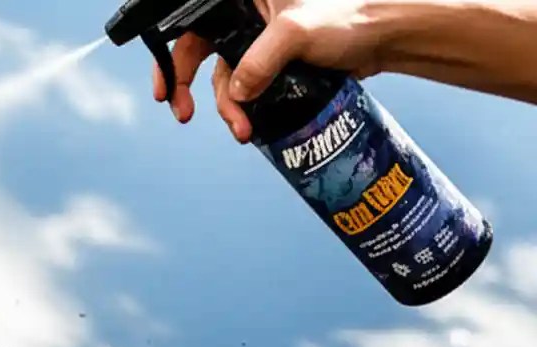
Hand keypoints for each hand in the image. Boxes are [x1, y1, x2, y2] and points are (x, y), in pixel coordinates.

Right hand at [152, 0, 388, 142]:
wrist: (384, 38)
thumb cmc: (349, 16)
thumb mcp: (297, 32)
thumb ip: (260, 59)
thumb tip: (236, 92)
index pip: (191, 18)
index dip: (171, 51)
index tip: (164, 86)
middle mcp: (244, 13)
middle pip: (197, 50)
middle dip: (188, 86)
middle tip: (184, 113)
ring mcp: (256, 39)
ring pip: (224, 76)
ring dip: (227, 107)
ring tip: (243, 131)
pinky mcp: (270, 62)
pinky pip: (244, 87)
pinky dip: (243, 108)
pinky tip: (250, 124)